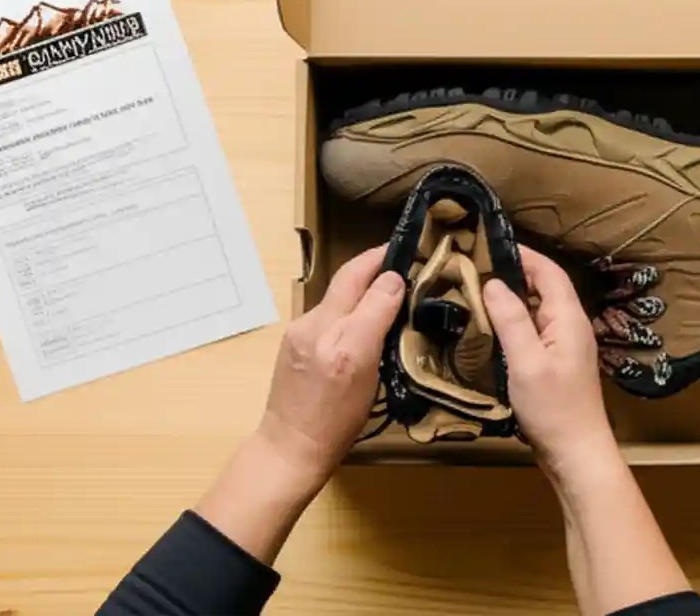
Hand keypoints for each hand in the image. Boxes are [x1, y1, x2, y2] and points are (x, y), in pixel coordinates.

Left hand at [257, 246, 404, 488]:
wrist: (291, 448)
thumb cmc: (337, 422)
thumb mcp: (368, 374)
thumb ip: (377, 322)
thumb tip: (392, 282)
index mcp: (339, 336)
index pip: (365, 281)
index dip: (386, 262)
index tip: (409, 250)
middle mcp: (315, 326)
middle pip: (347, 281)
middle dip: (373, 265)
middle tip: (400, 259)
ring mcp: (300, 332)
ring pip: (337, 298)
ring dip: (361, 288)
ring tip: (387, 292)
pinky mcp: (293, 341)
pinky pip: (327, 314)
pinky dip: (346, 308)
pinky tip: (360, 320)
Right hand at [483, 246, 616, 476]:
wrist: (576, 453)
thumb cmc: (554, 409)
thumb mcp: (527, 362)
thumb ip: (511, 320)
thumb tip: (492, 283)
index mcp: (568, 318)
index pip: (547, 271)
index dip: (522, 254)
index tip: (488, 244)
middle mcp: (570, 325)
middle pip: (542, 287)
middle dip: (511, 272)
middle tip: (473, 267)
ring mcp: (564, 345)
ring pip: (536, 309)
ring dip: (509, 298)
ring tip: (474, 291)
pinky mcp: (555, 363)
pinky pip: (533, 330)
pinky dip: (512, 322)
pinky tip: (489, 327)